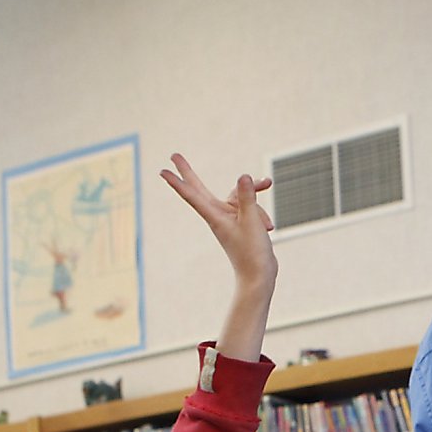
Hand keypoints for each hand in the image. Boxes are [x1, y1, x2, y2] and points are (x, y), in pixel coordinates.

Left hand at [159, 154, 275, 287]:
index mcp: (215, 217)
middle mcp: (218, 215)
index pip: (192, 195)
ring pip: (241, 198)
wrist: (259, 276)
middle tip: (174, 155)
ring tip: (267, 227)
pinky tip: (269, 228)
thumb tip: (243, 176)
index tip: (162, 171)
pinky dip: (261, 216)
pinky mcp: (241, 222)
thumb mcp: (252, 222)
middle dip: (189, 173)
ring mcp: (229, 218)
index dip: (178, 182)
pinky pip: (250, 208)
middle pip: (201, 189)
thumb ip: (247, 197)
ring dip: (257, 208)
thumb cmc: (252, 253)